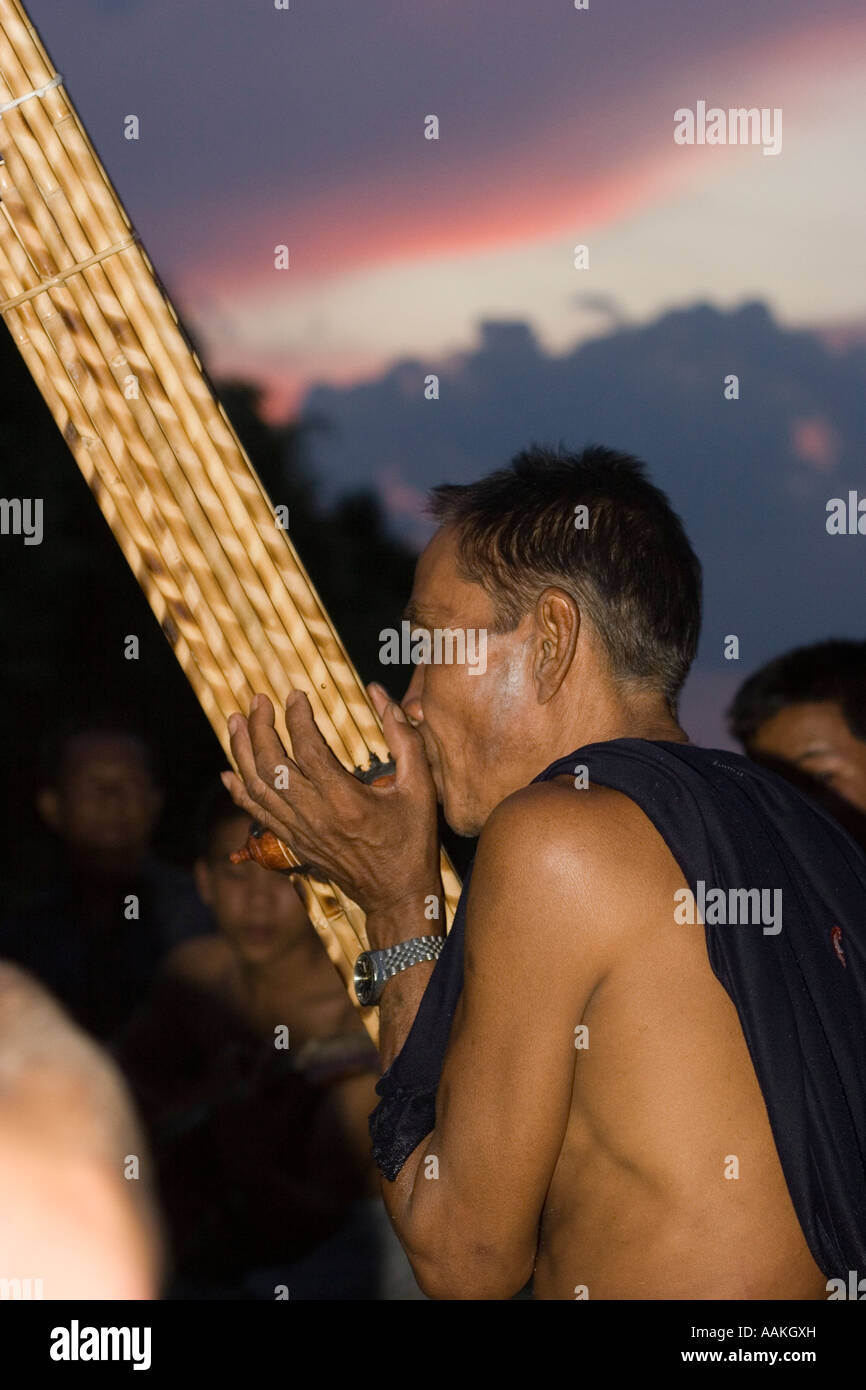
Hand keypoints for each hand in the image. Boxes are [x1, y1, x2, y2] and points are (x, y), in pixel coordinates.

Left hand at [221, 684, 440, 916]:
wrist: (396, 895)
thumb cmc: (411, 841)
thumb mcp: (420, 788)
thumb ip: (405, 738)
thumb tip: (380, 695)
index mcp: (344, 800)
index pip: (307, 748)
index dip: (297, 717)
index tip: (295, 694)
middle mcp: (314, 815)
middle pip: (271, 764)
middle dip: (259, 727)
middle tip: (258, 700)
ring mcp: (299, 831)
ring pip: (256, 787)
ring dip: (241, 751)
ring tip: (236, 721)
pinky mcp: (293, 842)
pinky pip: (256, 813)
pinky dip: (239, 791)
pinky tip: (227, 772)